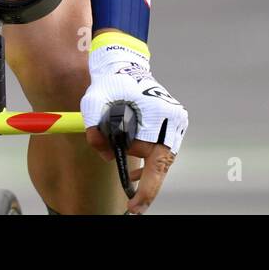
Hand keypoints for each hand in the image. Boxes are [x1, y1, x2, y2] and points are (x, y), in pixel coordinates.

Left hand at [80, 36, 187, 214]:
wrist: (123, 63)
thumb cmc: (110, 83)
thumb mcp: (93, 105)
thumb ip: (95, 133)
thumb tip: (103, 154)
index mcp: (162, 117)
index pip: (158, 163)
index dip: (148, 190)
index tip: (134, 206)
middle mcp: (174, 120)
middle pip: (159, 161)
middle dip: (140, 172)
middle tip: (128, 192)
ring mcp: (175, 120)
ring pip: (159, 156)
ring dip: (142, 163)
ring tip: (126, 168)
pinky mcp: (171, 121)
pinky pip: (160, 148)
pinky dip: (146, 158)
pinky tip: (134, 167)